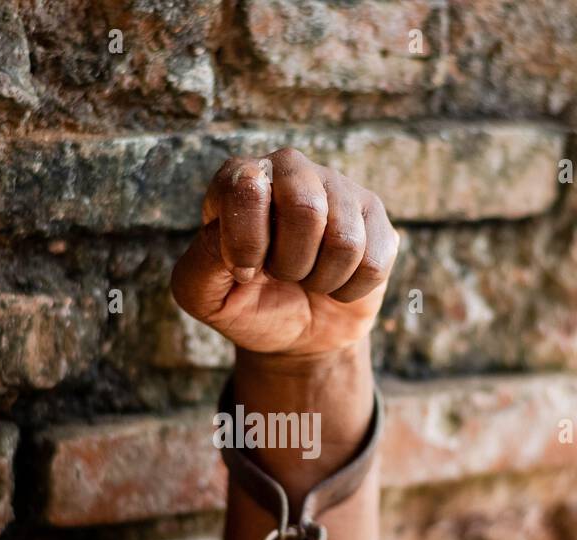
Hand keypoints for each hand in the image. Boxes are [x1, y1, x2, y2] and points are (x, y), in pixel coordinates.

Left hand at [170, 148, 398, 357]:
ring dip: (321, 280)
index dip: (247, 243)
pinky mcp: (374, 216)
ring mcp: (338, 187)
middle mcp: (290, 168)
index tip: (244, 271)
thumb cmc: (246, 304)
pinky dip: (350, 289)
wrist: (296, 333)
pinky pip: (373, 261)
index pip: (247, 186)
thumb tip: (233, 237)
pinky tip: (337, 280)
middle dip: (291, 263)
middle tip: (281, 274)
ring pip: (344, 240)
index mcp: (240, 177)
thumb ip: (201, 261)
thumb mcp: (203, 294)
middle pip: (306, 208)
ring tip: (307, 277)